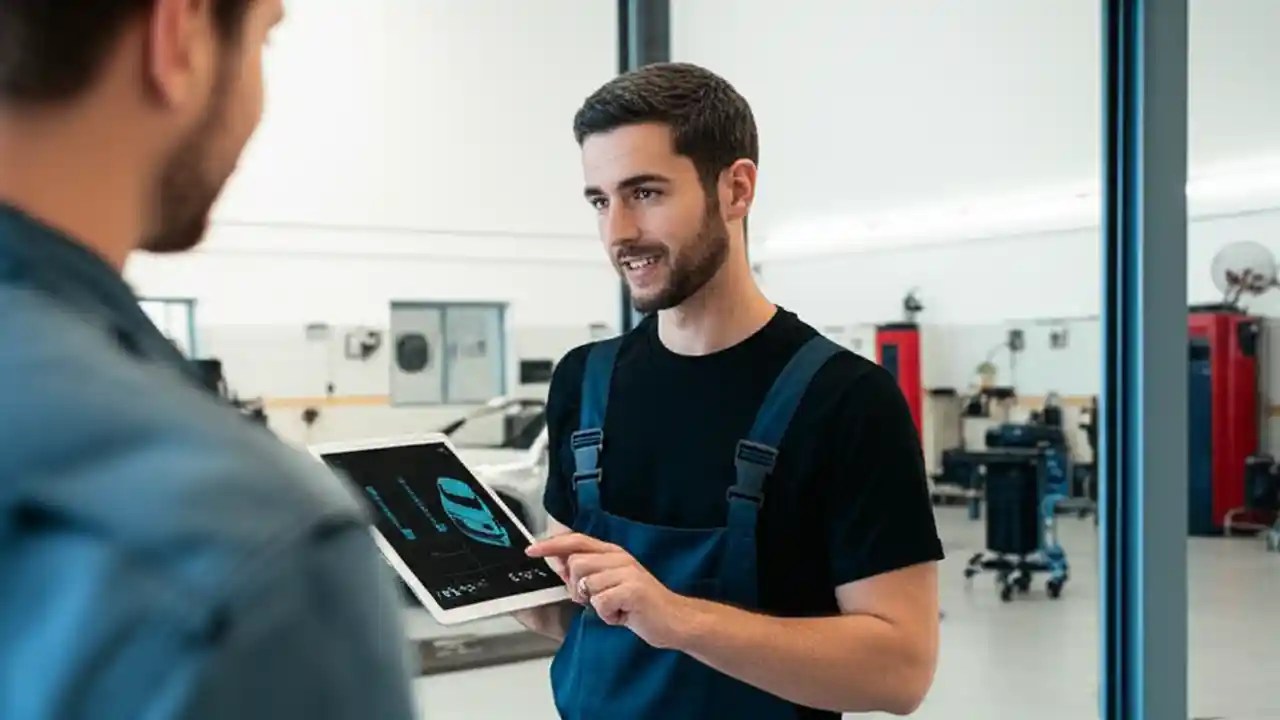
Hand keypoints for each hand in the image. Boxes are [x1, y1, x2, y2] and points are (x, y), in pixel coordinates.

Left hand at [526, 533, 696, 649]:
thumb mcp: (611, 584)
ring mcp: (627, 572)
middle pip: (576, 564)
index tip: (531, 550)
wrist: (674, 620)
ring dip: (595, 604)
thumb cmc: (640, 605)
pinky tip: (622, 616)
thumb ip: (588, 573)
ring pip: (586, 585)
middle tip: (596, 600)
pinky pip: (600, 603)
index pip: (576, 540)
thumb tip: (560, 565)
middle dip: (577, 588)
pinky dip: (608, 616)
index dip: (551, 544)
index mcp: (613, 553)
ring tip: (614, 608)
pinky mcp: (632, 590)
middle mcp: (619, 557)